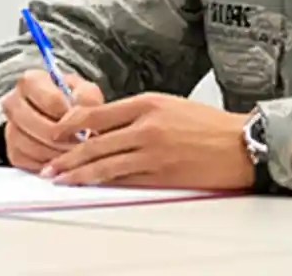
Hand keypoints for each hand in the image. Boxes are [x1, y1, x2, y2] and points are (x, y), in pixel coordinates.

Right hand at [1, 70, 103, 172]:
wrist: (56, 116)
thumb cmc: (72, 101)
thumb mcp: (85, 91)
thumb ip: (87, 98)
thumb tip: (84, 113)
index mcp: (30, 81)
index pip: (53, 101)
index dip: (72, 117)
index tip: (86, 125)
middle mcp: (13, 102)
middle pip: (43, 128)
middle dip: (67, 140)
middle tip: (84, 145)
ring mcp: (10, 128)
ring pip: (36, 148)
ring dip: (60, 155)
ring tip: (76, 153)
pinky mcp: (12, 151)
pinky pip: (31, 164)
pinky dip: (50, 165)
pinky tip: (62, 161)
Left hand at [41, 94, 254, 190]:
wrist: (240, 144)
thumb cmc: (206, 124)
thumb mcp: (167, 105)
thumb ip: (135, 113)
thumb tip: (102, 127)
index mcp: (147, 104)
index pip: (96, 114)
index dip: (70, 124)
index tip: (55, 131)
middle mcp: (146, 128)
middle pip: (95, 143)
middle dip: (67, 156)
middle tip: (50, 166)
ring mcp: (153, 154)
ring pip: (106, 166)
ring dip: (79, 174)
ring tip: (62, 180)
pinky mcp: (162, 177)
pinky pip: (126, 182)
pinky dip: (105, 184)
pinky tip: (92, 186)